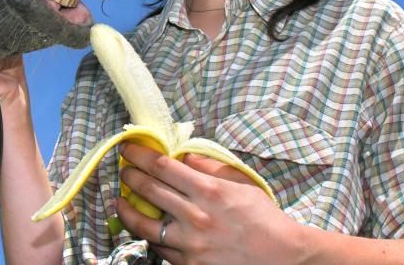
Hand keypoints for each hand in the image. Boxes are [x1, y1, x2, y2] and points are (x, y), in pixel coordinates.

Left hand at [115, 143, 305, 264]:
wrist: (282, 257)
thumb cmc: (264, 218)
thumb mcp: (241, 183)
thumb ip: (210, 167)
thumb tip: (184, 154)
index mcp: (208, 190)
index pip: (162, 166)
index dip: (140, 156)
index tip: (129, 150)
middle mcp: (195, 216)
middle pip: (149, 190)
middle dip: (130, 177)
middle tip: (123, 172)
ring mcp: (190, 243)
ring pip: (145, 225)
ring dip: (127, 210)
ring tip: (121, 203)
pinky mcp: (189, 264)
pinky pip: (159, 248)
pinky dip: (149, 237)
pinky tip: (145, 229)